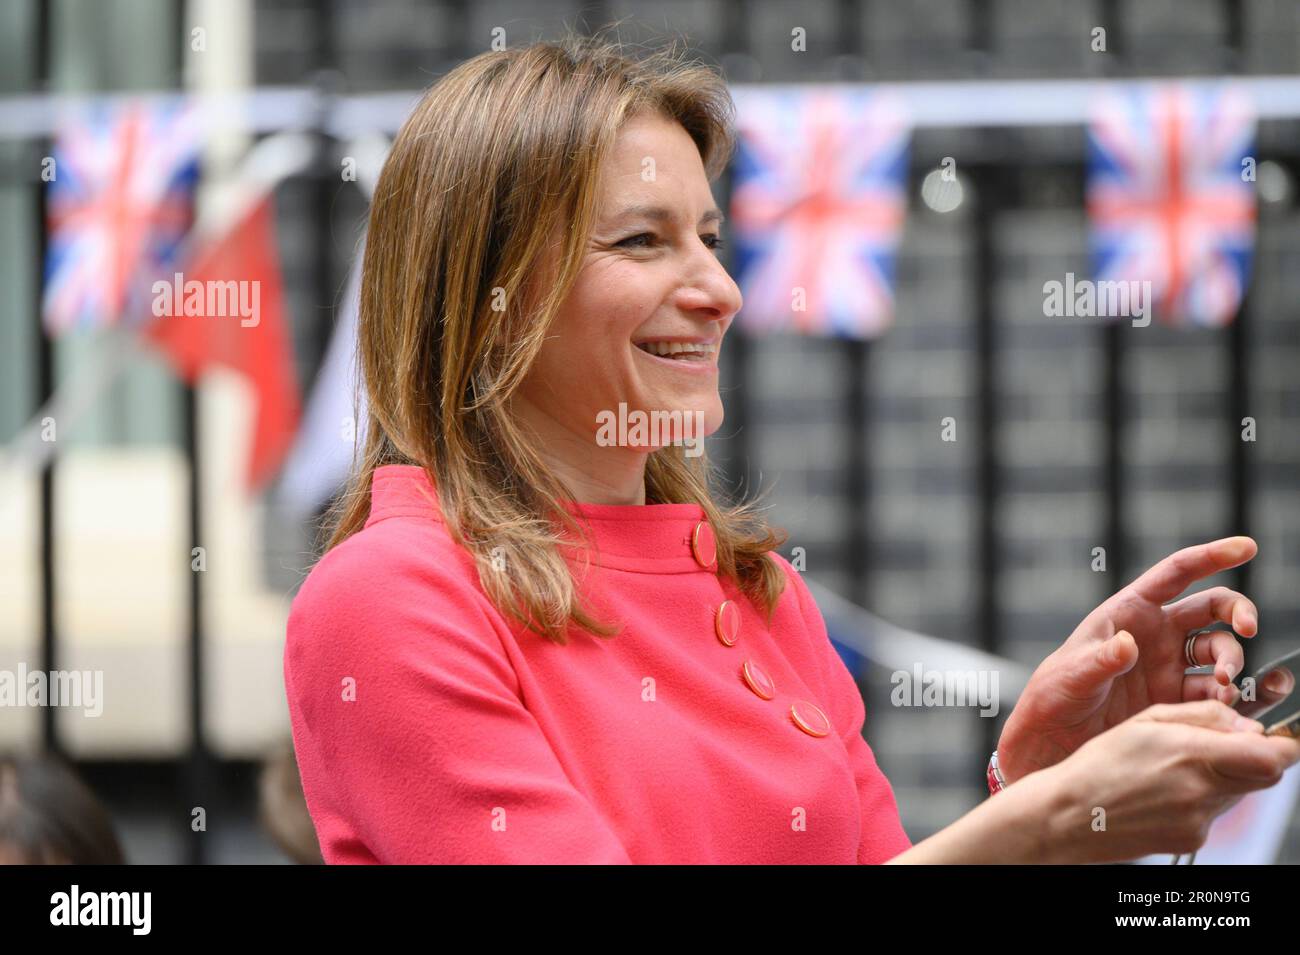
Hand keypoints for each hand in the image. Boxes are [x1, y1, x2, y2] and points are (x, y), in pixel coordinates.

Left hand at [998, 536, 1260, 783]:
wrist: (1055, 742)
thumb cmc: (1053, 696)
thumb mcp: (1071, 675)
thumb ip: (1100, 660)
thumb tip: (1127, 643)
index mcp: (1130, 611)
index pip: (1176, 573)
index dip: (1212, 556)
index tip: (1247, 546)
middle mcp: (1157, 634)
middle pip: (1212, 609)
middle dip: (1238, 613)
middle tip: (1248, 629)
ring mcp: (1171, 667)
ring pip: (1220, 651)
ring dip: (1233, 662)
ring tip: (1224, 685)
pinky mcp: (1178, 701)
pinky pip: (1218, 692)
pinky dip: (1233, 696)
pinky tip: (1231, 707)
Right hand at [1038, 700, 1299, 862]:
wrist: (1069, 816)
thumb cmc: (1097, 766)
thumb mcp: (1146, 721)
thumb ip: (1203, 716)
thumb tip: (1244, 723)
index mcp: (1191, 755)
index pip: (1273, 757)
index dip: (1283, 744)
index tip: (1274, 736)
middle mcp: (1202, 793)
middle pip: (1264, 776)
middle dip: (1253, 757)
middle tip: (1221, 745)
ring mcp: (1200, 822)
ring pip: (1239, 793)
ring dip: (1224, 776)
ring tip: (1176, 768)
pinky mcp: (1193, 840)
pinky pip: (1214, 813)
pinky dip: (1201, 797)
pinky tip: (1166, 790)